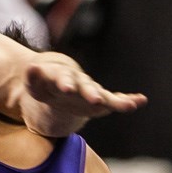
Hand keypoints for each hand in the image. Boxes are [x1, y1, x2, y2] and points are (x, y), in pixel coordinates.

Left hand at [20, 61, 147, 136]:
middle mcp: (80, 82)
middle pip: (86, 87)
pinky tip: (141, 100)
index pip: (63, 79)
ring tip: (129, 105)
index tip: (66, 88)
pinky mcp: (101, 101)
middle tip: (95, 99)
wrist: (55, 86)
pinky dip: (128, 100)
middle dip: (90, 93)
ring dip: (116, 100)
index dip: (65, 83)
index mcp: (62, 77)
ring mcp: (92, 91)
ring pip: (104, 95)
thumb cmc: (43, 85)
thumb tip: (31, 67)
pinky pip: (116, 100)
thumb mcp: (34, 83)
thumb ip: (33, 76)